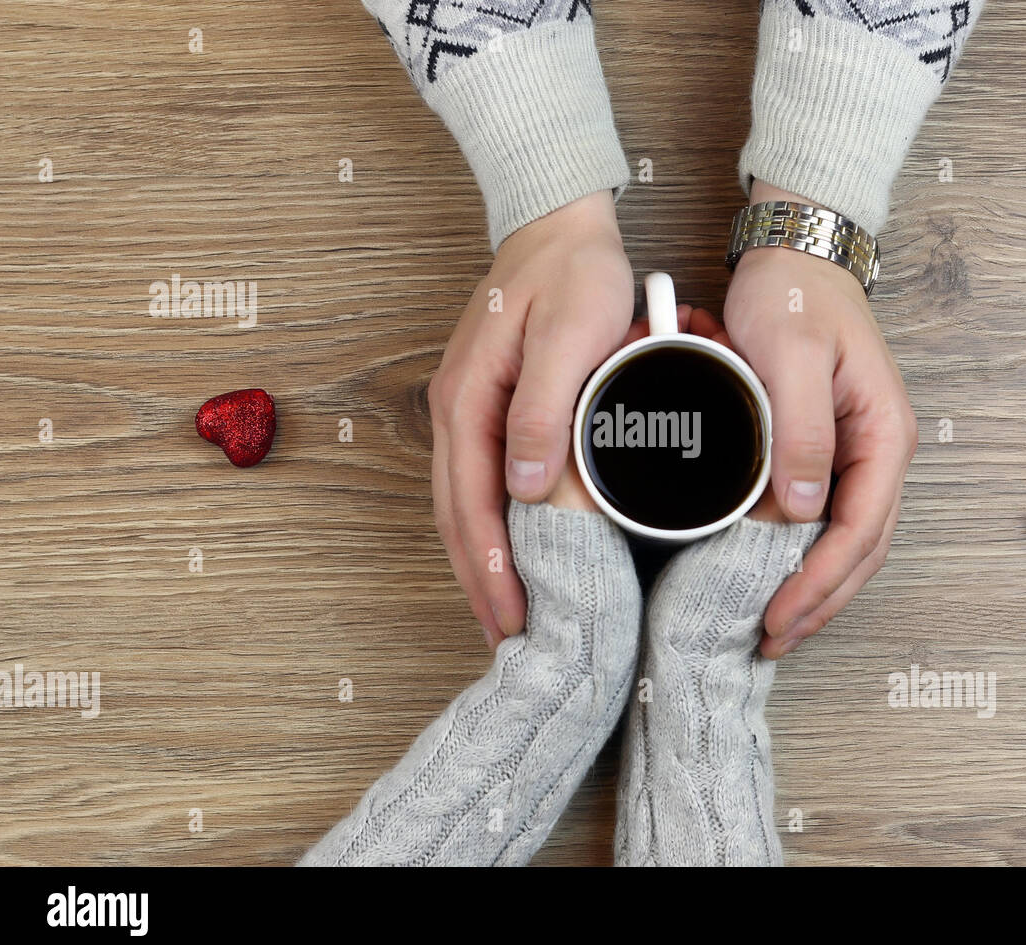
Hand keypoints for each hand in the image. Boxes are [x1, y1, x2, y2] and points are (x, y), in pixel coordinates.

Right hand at [428, 191, 632, 648]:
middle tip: (507, 641)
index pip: (471, 502)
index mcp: (468, 398)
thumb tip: (520, 486)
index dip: (491, 565)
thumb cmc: (572, 273)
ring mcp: (463, 408)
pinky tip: (509, 553)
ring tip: (504, 615)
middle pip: (455, 514)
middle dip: (478, 581)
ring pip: (462, 504)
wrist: (558, 223)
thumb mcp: (569, 334)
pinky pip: (476, 482)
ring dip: (479, 562)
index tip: (513, 617)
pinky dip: (487, 528)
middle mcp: (453, 409)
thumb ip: (541, 407)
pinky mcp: (484, 406)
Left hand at [724, 181, 917, 659]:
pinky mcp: (834, 449)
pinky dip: (806, 557)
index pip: (861, 529)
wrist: (794, 255)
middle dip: (821, 602)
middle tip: (772, 641)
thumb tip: (805, 512)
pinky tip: (775, 576)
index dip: (820, 581)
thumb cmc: (794, 296)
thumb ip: (802, 432)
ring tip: (775, 628)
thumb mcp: (794, 357)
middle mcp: (883, 450)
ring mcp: (862, 452)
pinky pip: (830, 519)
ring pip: (851, 542)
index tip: (778, 615)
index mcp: (884, 433)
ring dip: (817, 589)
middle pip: (863, 550)